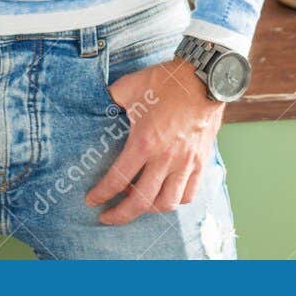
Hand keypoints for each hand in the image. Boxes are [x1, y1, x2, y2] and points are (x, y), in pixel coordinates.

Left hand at [85, 58, 223, 225]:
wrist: (204, 77)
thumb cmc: (166, 81)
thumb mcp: (130, 86)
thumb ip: (109, 98)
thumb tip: (92, 102)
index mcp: (144, 142)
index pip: (117, 179)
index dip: (101, 194)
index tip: (91, 201)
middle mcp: (165, 158)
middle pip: (140, 201)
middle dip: (120, 215)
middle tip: (107, 218)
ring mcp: (186, 162)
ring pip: (166, 203)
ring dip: (148, 210)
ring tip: (137, 204)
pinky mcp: (201, 162)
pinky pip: (189, 193)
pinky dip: (174, 201)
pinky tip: (164, 195)